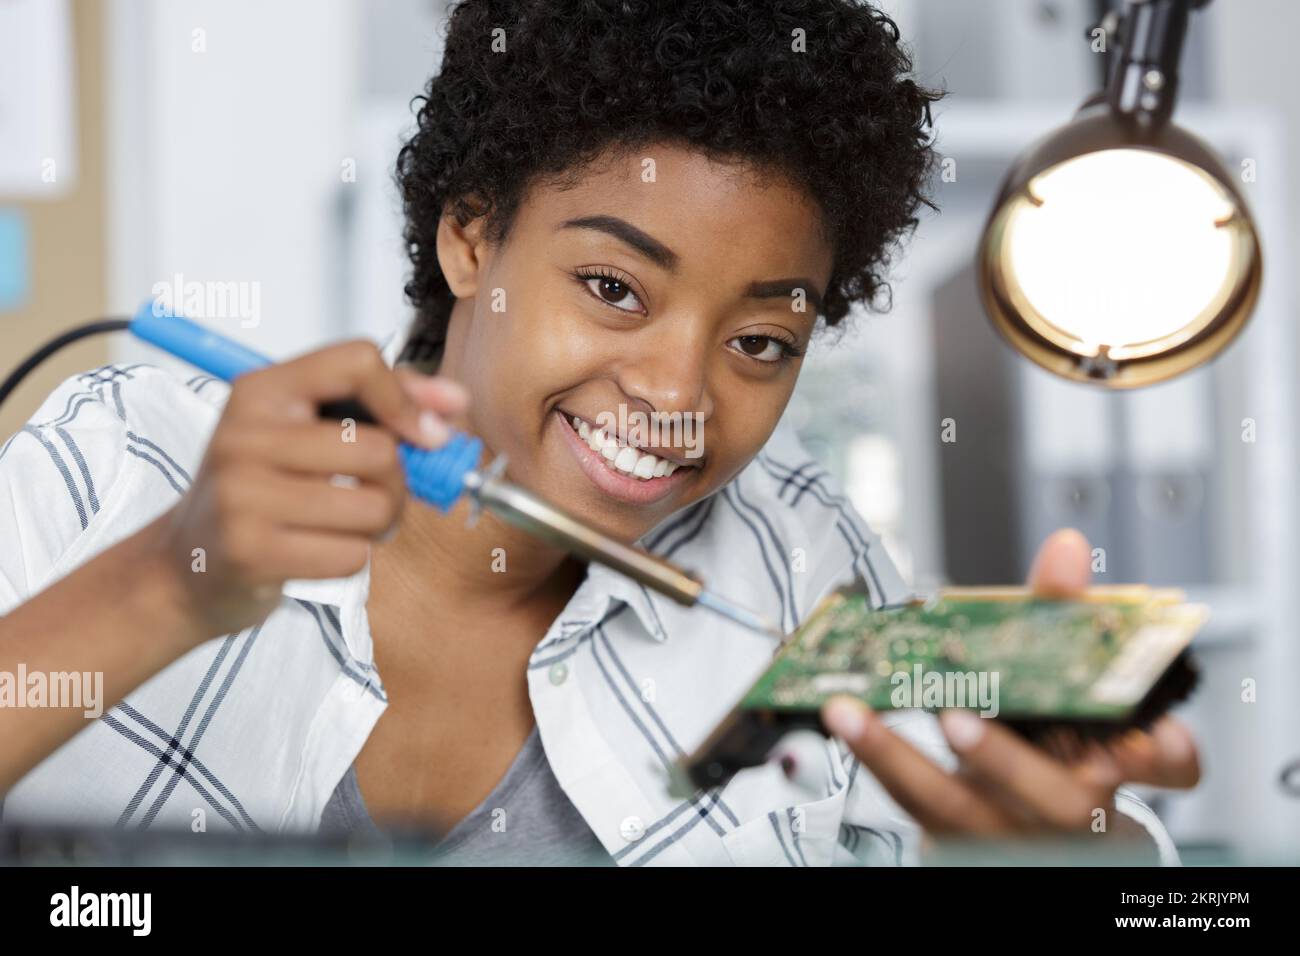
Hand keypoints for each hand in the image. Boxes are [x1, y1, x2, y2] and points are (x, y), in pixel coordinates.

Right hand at [142, 340, 468, 642]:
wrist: (185, 565)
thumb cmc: (264, 490)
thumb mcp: (303, 431)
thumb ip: (381, 404)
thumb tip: (455, 402)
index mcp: (260, 390)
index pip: (356, 361)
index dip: (407, 398)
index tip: (426, 433)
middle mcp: (244, 434)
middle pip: (379, 449)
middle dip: (397, 482)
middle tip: (372, 496)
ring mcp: (242, 494)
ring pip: (374, 507)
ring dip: (377, 526)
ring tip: (343, 526)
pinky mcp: (251, 551)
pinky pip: (351, 555)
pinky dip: (350, 560)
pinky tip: (314, 554)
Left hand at [820, 528, 1200, 842]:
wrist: (1029, 825)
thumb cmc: (1053, 744)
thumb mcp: (1059, 677)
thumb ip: (1062, 612)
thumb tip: (1066, 548)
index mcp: (1120, 766)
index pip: (1170, 769)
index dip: (1165, 756)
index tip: (1144, 739)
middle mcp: (1076, 813)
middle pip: (1058, 802)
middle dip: (1004, 757)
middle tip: (955, 715)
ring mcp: (1017, 838)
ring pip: (965, 817)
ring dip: (901, 762)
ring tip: (852, 713)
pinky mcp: (962, 848)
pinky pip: (918, 821)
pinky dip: (882, 774)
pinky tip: (849, 734)